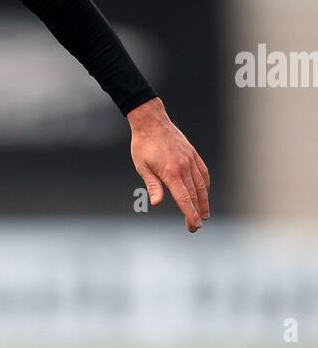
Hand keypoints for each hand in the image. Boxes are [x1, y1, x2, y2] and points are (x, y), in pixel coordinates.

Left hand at [128, 97, 210, 231]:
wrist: (151, 121)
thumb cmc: (143, 145)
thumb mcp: (142, 166)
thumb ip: (152, 185)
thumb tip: (157, 203)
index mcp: (171, 172)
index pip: (183, 199)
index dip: (189, 214)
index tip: (194, 226)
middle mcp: (184, 167)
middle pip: (194, 195)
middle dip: (196, 212)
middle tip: (195, 226)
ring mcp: (190, 159)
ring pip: (201, 185)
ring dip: (204, 201)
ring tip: (204, 214)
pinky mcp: (192, 154)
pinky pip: (203, 172)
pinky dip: (205, 184)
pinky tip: (204, 192)